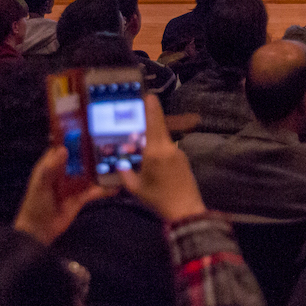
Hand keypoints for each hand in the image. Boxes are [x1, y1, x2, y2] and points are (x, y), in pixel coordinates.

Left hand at [14, 145, 114, 245]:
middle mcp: (65, 172)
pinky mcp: (82, 196)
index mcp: (51, 166)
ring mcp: (75, 184)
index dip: (73, 137)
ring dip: (102, 167)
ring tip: (119, 159)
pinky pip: (96, 190)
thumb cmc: (36, 205)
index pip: (63, 146)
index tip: (89, 126)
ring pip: (91, 172)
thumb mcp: (41, 185)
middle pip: (81, 157)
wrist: (39, 231)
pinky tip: (118, 186)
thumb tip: (63, 148)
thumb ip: (51, 168)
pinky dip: (106, 188)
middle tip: (112, 140)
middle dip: (93, 150)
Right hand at [117, 94, 208, 224]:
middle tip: (139, 109)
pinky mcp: (183, 159)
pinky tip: (150, 156)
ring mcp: (178, 153)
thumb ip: (125, 173)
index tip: (149, 95)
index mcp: (155, 151)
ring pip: (163, 138)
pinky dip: (158, 147)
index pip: (154, 123)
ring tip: (138, 139)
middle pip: (159, 127)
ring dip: (152, 136)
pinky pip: (167, 148)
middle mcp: (168, 147)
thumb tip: (119, 163)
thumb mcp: (135, 188)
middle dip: (151, 116)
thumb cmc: (158, 199)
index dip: (152, 108)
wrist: (186, 210)